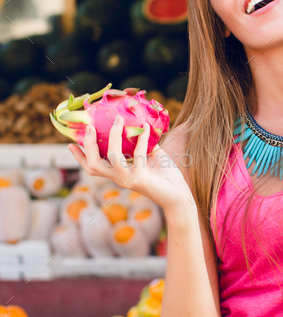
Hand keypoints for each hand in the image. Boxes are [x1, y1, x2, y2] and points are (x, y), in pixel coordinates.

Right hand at [68, 116, 195, 216]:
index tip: (69, 144)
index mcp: (118, 174)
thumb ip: (142, 143)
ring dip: (114, 137)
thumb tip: (139, 122)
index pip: (93, 167)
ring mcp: (129, 179)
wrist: (179, 196)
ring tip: (119, 120)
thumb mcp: (150, 156)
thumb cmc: (165, 176)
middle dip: (88, 146)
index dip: (79, 157)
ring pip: (112, 158)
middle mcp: (119, 178)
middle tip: (89, 127)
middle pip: (93, 165)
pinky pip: (138, 155)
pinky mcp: (141, 179)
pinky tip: (146, 126)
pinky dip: (141, 139)